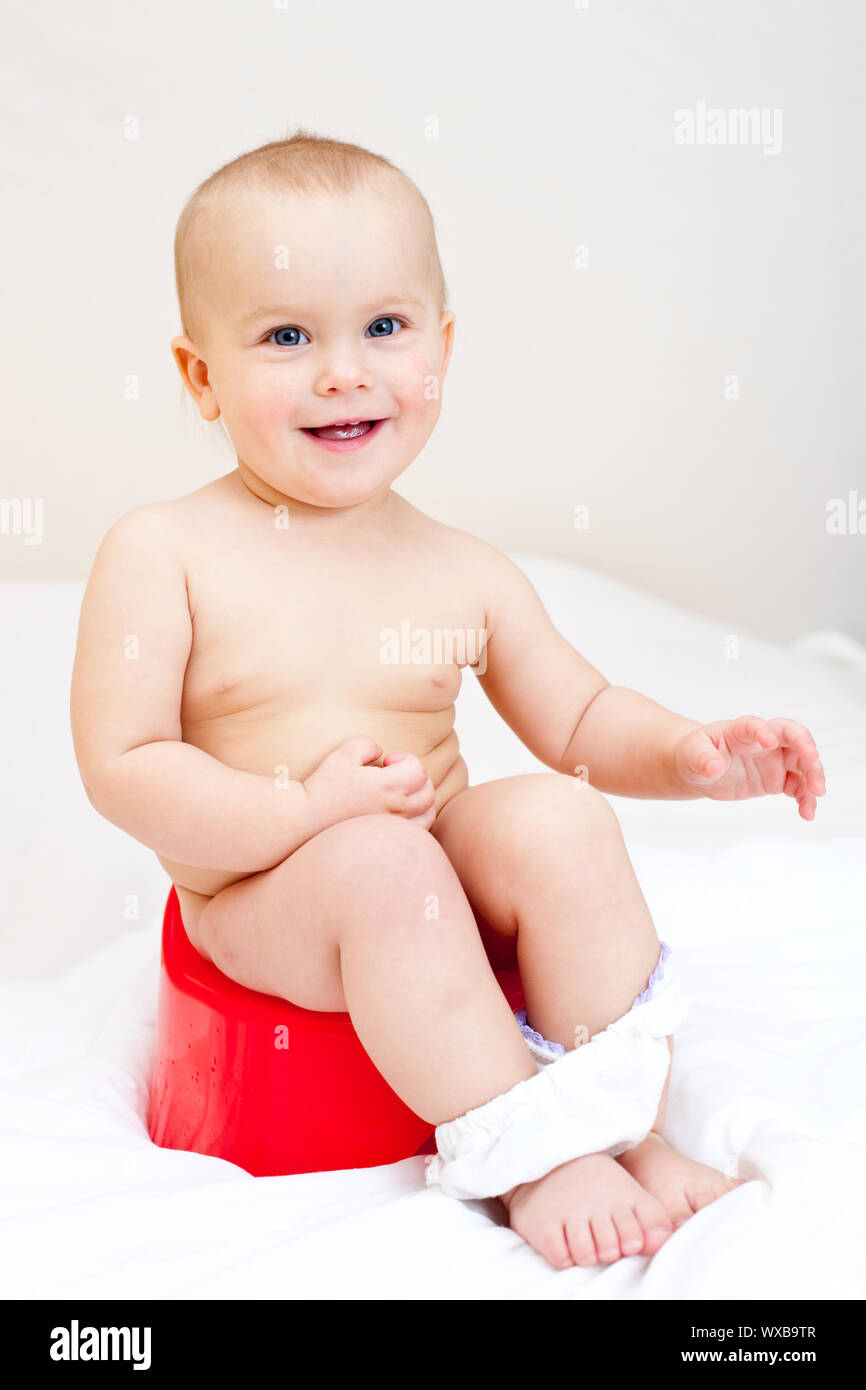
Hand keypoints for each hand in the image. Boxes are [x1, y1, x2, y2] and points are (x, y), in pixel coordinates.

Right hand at [303, 735, 435, 833]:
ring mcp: (393, 827)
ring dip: (421, 798)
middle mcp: (395, 809)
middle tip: (395, 775)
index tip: (387, 762)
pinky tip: (398, 811)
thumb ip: (367, 744)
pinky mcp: (387, 839)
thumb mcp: (343, 754)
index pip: (419, 771)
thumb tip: (381, 752)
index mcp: (387, 786)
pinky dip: (417, 819)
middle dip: (417, 778)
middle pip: (428, 792)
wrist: (309, 818)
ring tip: (401, 793)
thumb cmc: (325, 786)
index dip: (407, 760)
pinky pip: (419, 831)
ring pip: (428, 813)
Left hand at [672, 715, 826, 820]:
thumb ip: (703, 758)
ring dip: (813, 776)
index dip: (764, 731)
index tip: (769, 742)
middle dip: (805, 746)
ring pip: (802, 762)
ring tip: (816, 795)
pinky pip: (798, 787)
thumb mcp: (692, 754)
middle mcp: (764, 742)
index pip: (756, 725)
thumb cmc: (696, 753)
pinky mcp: (778, 780)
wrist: (700, 769)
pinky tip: (807, 813)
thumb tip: (713, 767)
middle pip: (792, 736)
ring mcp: (774, 760)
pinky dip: (806, 799)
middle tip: (812, 761)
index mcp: (741, 731)